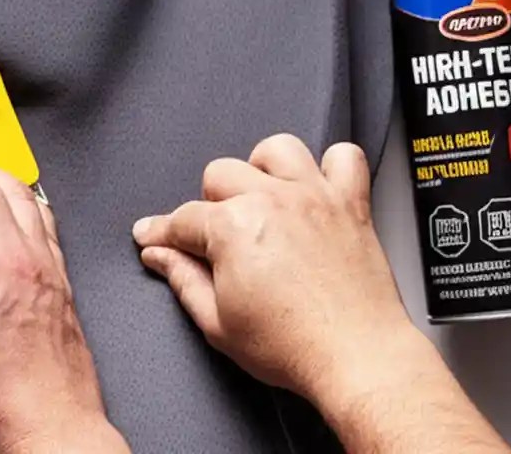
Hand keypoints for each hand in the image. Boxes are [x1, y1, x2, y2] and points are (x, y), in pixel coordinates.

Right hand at [131, 134, 415, 403]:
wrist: (358, 359)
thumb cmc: (293, 346)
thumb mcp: (217, 323)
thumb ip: (182, 279)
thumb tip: (158, 255)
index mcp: (233, 228)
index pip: (182, 219)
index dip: (161, 232)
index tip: (152, 237)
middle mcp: (272, 200)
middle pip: (221, 174)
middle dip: (208, 204)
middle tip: (214, 238)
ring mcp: (314, 197)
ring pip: (277, 150)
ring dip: (262, 169)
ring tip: (261, 199)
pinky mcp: (351, 205)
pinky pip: (344, 158)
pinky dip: (331, 165)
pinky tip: (316, 187)